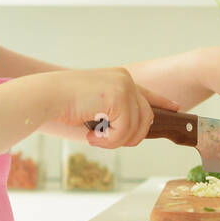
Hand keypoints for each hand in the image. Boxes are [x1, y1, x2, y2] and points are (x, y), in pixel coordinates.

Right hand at [49, 67, 179, 148]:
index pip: (148, 94)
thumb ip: (115, 115)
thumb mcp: (95, 108)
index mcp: (119, 79)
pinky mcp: (119, 97)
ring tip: (95, 138)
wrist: (43, 97)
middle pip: (146, 117)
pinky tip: (92, 135)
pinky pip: (125, 130)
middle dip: (129, 136)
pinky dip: (110, 140)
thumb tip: (134, 132)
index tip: (176, 108)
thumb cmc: (61, 105)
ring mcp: (124, 86)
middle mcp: (125, 79)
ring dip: (116, 141)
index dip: (163, 102)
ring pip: (137, 127)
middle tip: (104, 140)